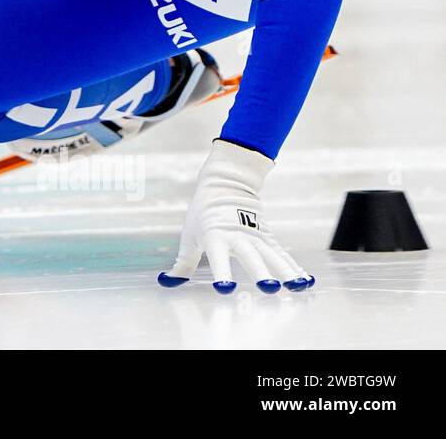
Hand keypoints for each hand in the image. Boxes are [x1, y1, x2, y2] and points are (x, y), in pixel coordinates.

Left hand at [158, 138, 313, 293]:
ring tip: (296, 288)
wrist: (225, 183)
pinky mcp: (268, 237)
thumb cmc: (202, 213)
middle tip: (269, 289)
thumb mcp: (189, 236)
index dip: (221, 272)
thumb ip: (182, 263)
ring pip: (273, 255)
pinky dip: (294, 267)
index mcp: (215, 236)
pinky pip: (282, 254)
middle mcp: (238, 237)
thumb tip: (167, 282)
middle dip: (260, 273)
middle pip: (251, 256)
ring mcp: (256, 236)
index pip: (218, 258)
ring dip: (285, 272)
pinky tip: (304, 281)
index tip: (225, 288)